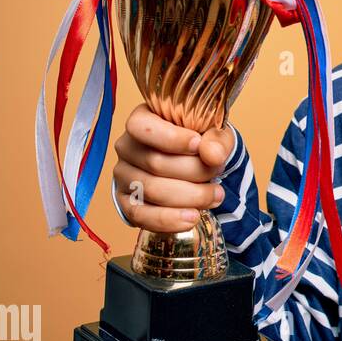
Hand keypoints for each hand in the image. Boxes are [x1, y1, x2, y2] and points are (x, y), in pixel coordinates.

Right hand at [112, 103, 235, 232]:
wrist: (198, 166)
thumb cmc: (202, 143)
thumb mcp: (214, 134)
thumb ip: (216, 141)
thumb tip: (212, 155)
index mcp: (143, 120)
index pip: (143, 127)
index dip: (172, 138)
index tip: (198, 144)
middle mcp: (127, 147)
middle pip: (155, 163)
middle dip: (193, 172)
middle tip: (218, 174)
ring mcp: (123, 176)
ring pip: (152, 191)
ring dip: (189, 197)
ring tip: (215, 195)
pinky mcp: (126, 203)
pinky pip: (141, 216)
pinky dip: (169, 220)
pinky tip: (192, 217)